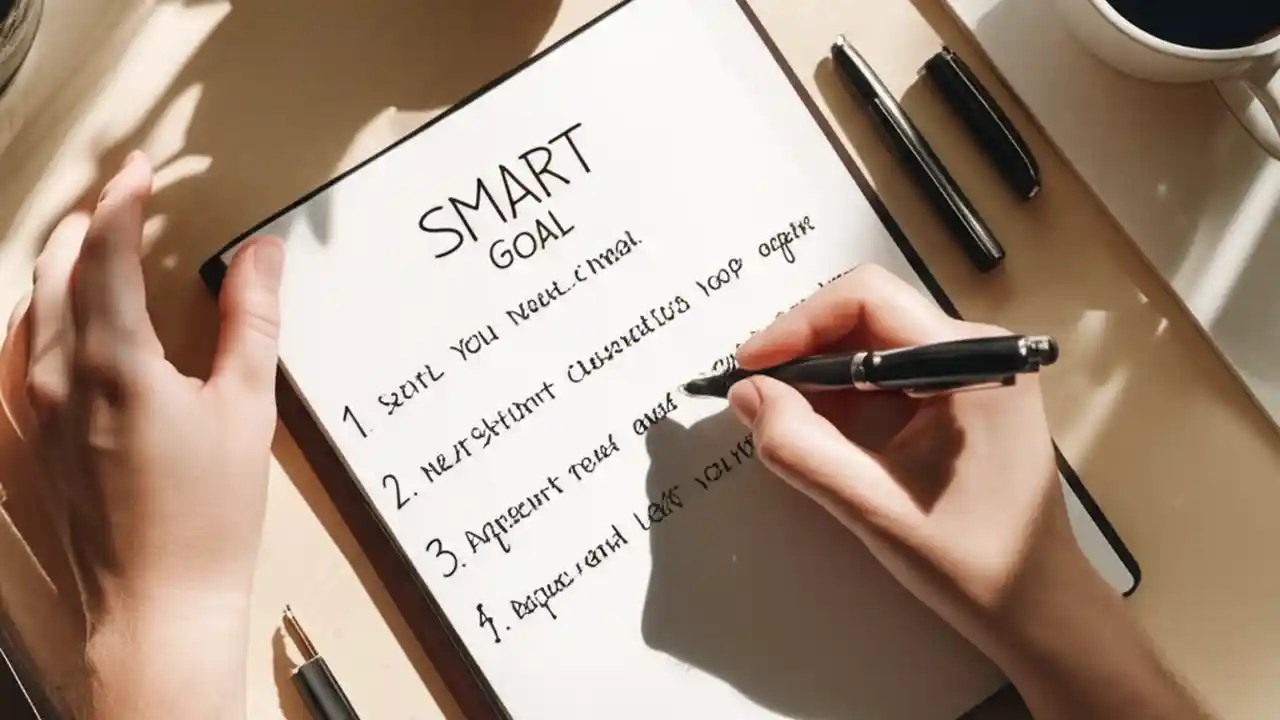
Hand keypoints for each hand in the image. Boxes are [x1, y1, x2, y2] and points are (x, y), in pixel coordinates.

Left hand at [10, 152, 283, 717]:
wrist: (157, 603)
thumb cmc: (209, 513)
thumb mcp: (246, 408)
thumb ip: (250, 321)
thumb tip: (262, 255)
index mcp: (115, 361)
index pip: (109, 253)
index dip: (125, 201)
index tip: (140, 167)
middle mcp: (58, 376)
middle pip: (58, 270)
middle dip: (90, 222)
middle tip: (123, 194)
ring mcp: (34, 408)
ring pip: (32, 308)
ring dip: (62, 262)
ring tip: (97, 240)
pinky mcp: (31, 438)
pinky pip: (22, 352)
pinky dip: (43, 312)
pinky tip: (64, 316)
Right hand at [727, 265, 1205, 718]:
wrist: (1037, 609)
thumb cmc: (972, 562)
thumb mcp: (874, 506)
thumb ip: (803, 448)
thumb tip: (747, 394)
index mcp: (971, 361)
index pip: (868, 300)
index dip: (798, 324)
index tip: (751, 367)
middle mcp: (978, 350)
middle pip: (869, 314)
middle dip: (804, 346)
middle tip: (755, 390)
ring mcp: (974, 371)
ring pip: (875, 341)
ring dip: (821, 371)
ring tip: (778, 411)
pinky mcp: (964, 397)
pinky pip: (891, 372)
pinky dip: (845, 393)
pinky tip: (817, 427)